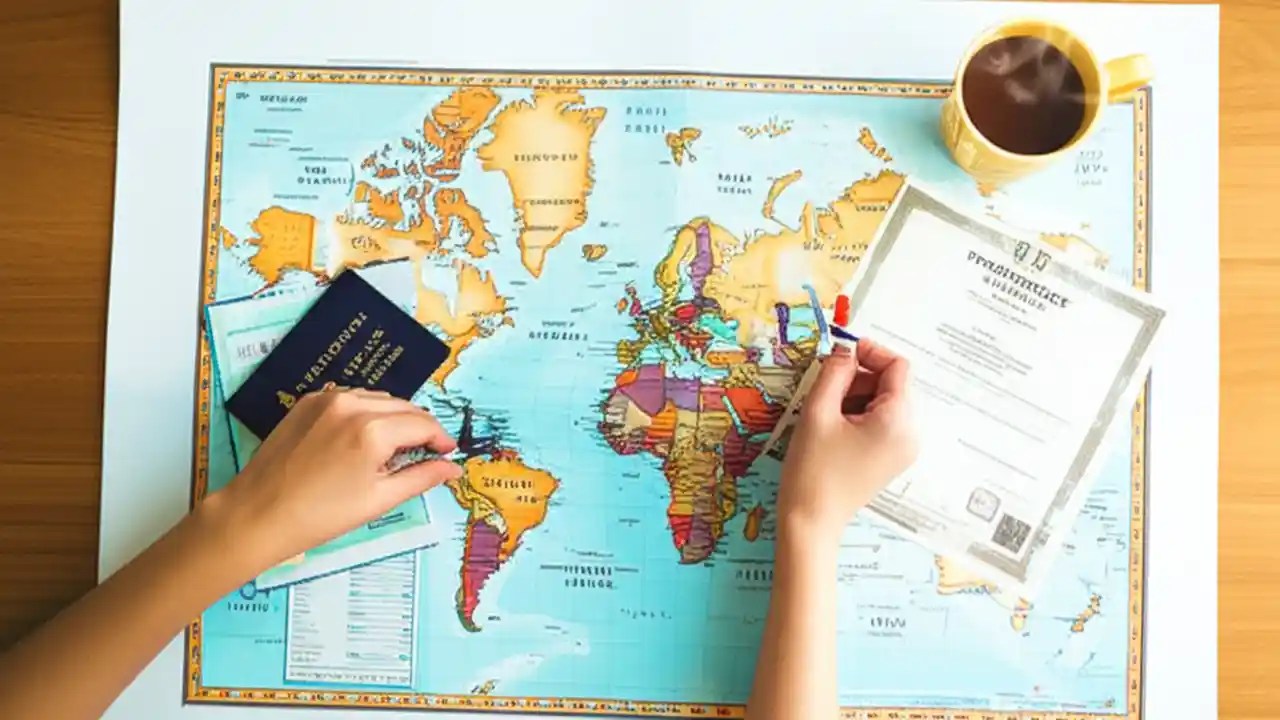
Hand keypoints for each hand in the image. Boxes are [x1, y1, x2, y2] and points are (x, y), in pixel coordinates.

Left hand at [203, 388, 461, 571]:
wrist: (257, 514)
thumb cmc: (320, 516)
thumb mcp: (378, 500)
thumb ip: (421, 477)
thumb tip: (453, 468)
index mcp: (374, 430)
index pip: (423, 424)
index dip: (441, 439)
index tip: (447, 455)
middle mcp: (353, 405)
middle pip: (404, 407)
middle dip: (420, 429)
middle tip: (426, 454)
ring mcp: (327, 399)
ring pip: (379, 399)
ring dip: (394, 418)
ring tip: (393, 448)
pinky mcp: (308, 402)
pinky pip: (352, 398)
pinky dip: (367, 412)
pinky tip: (363, 437)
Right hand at [777, 339, 917, 541]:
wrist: (811, 521)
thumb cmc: (812, 469)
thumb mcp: (818, 411)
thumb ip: (834, 372)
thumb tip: (845, 348)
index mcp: (899, 420)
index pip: (898, 367)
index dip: (870, 352)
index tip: (840, 353)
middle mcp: (911, 433)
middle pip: (894, 384)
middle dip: (860, 377)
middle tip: (826, 388)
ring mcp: (904, 448)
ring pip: (886, 402)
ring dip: (857, 395)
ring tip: (827, 412)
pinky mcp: (892, 458)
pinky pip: (883, 422)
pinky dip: (860, 414)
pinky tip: (835, 428)